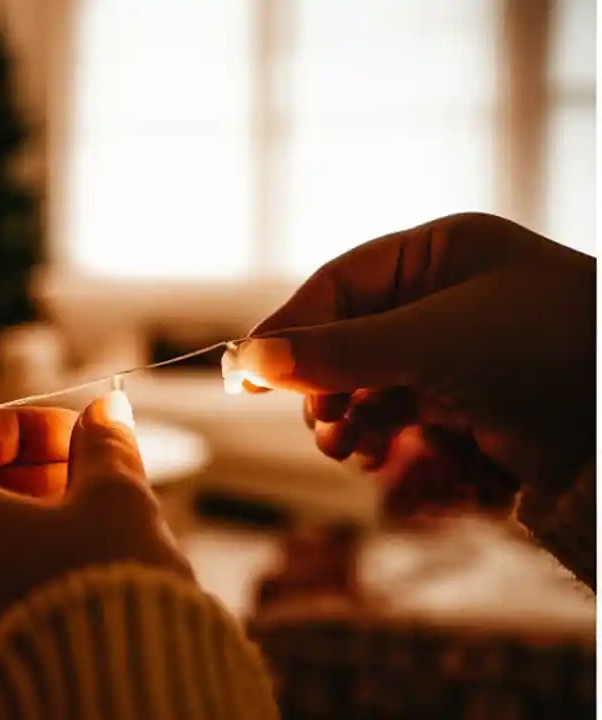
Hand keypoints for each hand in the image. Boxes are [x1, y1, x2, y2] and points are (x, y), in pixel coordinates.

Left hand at [0, 394, 190, 716]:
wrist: (108, 713)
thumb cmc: (105, 598)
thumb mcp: (118, 507)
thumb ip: (105, 450)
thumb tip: (107, 413)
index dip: (33, 426)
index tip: (85, 436)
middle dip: (28, 483)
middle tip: (89, 489)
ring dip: (18, 541)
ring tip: (86, 547)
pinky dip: (6, 595)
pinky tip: (65, 602)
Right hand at [237, 212, 594, 516]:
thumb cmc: (548, 352)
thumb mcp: (431, 344)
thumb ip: (336, 352)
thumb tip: (247, 362)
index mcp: (439, 255)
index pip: (337, 288)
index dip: (287, 331)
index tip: (245, 379)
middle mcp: (446, 300)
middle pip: (348, 343)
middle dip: (328, 390)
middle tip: (325, 431)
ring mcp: (461, 356)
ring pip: (373, 390)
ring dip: (356, 425)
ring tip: (357, 453)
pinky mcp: (479, 410)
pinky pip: (410, 426)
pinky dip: (397, 448)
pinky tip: (398, 468)